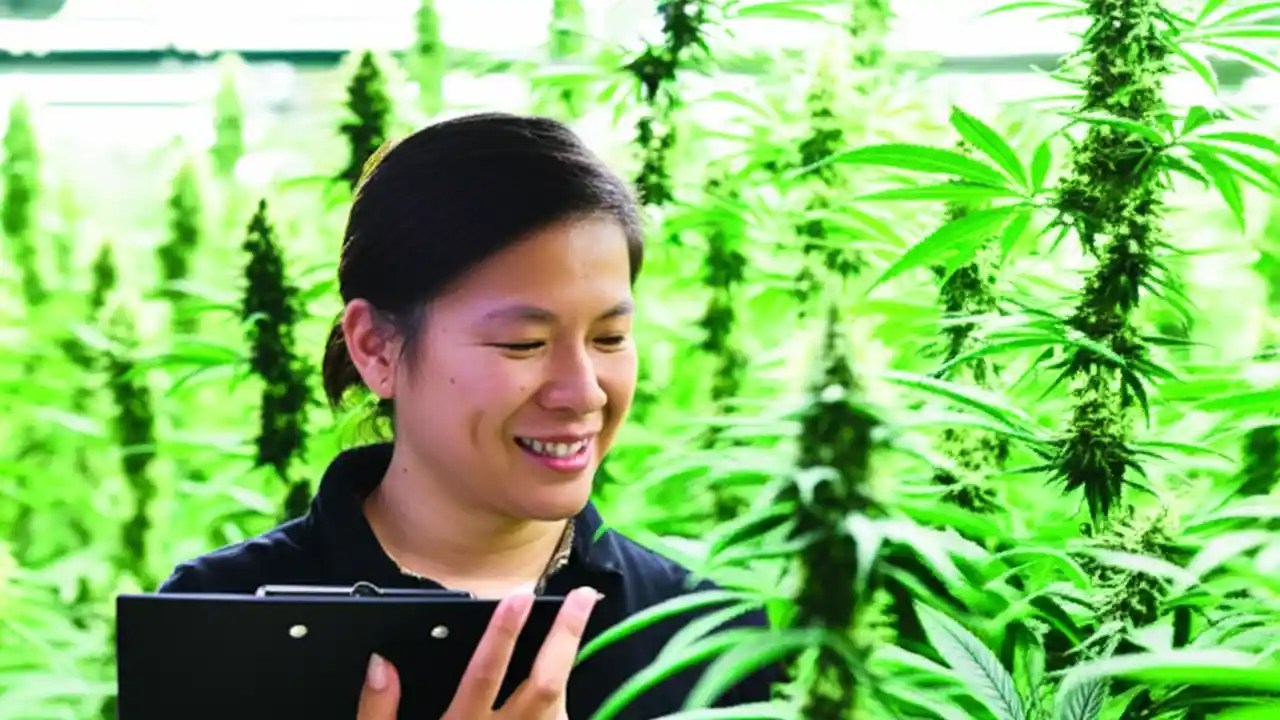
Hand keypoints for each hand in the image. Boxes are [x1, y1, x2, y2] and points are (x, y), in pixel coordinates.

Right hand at [356, 586, 601, 718]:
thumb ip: (377, 713)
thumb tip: (381, 664)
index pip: (485, 675)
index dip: (503, 634)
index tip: (518, 595)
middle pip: (545, 685)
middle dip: (565, 637)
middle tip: (584, 595)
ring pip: (559, 708)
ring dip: (567, 665)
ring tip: (575, 624)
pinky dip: (559, 703)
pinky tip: (557, 678)